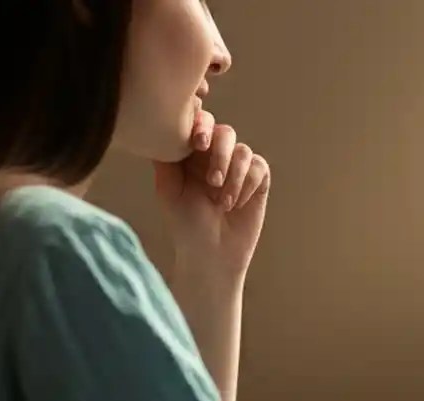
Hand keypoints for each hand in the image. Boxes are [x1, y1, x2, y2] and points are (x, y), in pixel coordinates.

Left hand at [153, 109, 271, 280]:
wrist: (211, 254)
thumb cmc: (185, 224)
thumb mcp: (168, 190)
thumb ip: (166, 159)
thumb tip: (164, 129)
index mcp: (192, 153)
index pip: (199, 124)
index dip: (201, 125)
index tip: (198, 144)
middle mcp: (216, 156)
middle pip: (225, 132)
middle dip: (220, 154)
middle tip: (212, 181)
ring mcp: (238, 168)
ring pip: (243, 151)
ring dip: (234, 176)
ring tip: (222, 202)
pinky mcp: (258, 181)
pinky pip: (259, 168)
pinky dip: (247, 185)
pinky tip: (236, 204)